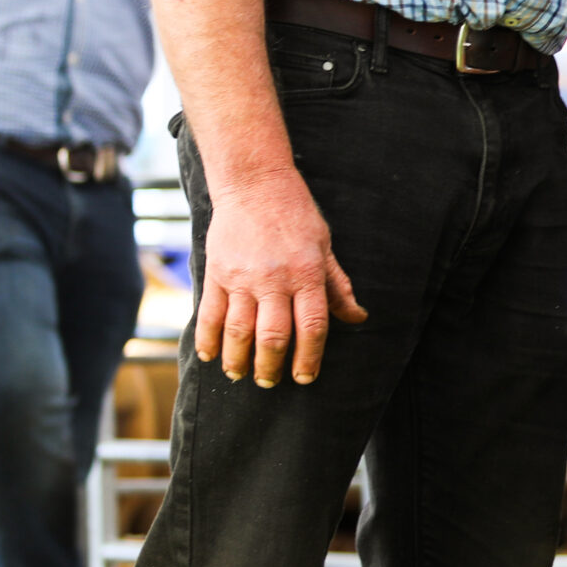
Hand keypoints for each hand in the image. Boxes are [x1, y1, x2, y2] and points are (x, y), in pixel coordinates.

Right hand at [195, 167, 366, 387]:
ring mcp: (242, 277)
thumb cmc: (297, 215)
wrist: (256, 184)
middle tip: (271, 383)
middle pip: (273, 335)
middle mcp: (275, 279)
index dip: (309, 357)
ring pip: (238, 330)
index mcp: (307, 274)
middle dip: (272, 366)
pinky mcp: (216, 273)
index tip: (306, 377)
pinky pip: (209, 314)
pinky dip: (208, 339)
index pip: (312, 326)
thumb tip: (357, 317)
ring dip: (238, 359)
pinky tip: (210, 356)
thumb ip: (338, 286)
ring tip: (240, 374)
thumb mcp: (325, 247)